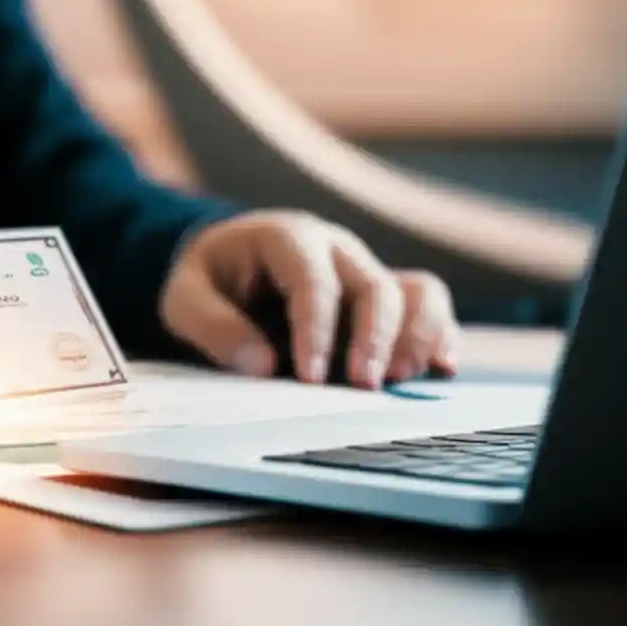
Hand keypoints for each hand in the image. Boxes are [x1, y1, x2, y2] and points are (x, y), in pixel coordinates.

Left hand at [160, 211, 460, 388]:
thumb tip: (261, 365)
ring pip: (414, 292)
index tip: (307, 375)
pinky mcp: (382, 301)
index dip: (315, 328)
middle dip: (372, 339)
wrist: (226, 263)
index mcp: (287, 238)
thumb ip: (214, 326)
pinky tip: (441, 368)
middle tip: (362, 387)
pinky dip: (438, 335)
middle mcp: (336, 251)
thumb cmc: (208, 279)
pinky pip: (425, 307)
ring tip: (400, 380)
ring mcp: (365, 273)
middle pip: (373, 286)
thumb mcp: (185, 297)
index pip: (312, 280)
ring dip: (415, 337)